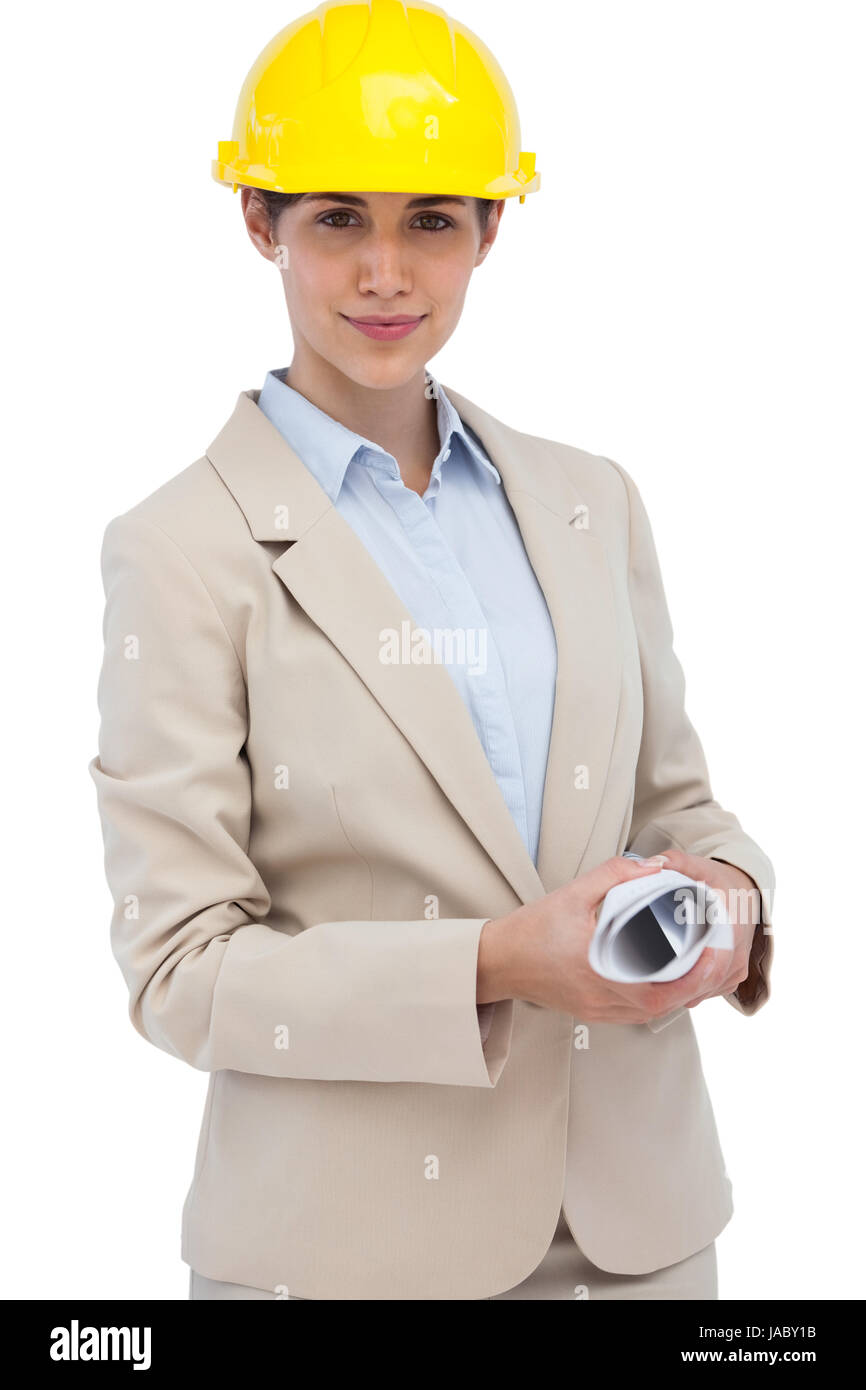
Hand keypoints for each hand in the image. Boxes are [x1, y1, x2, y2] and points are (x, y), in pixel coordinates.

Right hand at [480, 854, 755, 1023]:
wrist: (499, 962)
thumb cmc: (533, 927)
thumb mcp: (572, 892)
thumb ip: (616, 875)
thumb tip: (655, 866)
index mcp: (597, 967)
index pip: (657, 984)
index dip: (691, 974)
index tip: (710, 952)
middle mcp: (600, 997)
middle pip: (662, 1005)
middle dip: (694, 984)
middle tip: (712, 957)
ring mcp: (596, 1010)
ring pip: (651, 1012)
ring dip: (678, 993)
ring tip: (695, 965)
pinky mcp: (592, 1013)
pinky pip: (635, 1012)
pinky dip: (657, 997)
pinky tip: (665, 977)